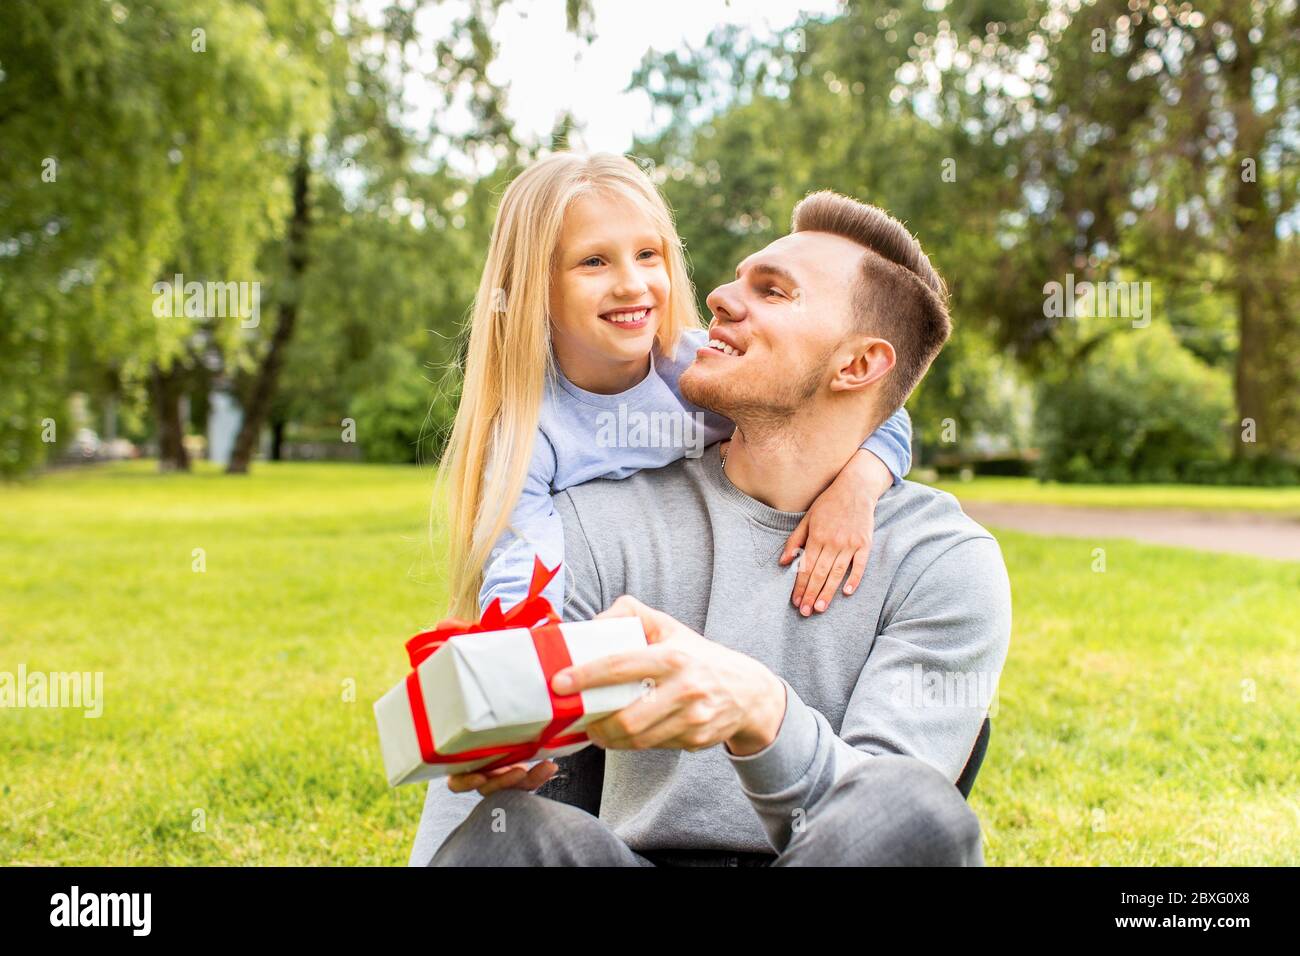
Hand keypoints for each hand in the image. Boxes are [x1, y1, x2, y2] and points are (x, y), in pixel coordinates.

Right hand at [425, 614, 559, 796]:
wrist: (526, 669)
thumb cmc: (488, 661)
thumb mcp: (480, 653)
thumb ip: (469, 642)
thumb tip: (442, 624)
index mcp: (460, 735)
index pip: (453, 768)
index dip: (462, 777)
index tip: (476, 772)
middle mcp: (475, 752)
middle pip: (479, 782)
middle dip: (495, 783)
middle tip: (515, 770)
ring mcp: (497, 757)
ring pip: (504, 784)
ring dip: (521, 782)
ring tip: (540, 766)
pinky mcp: (520, 756)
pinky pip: (526, 777)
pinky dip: (537, 774)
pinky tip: (551, 764)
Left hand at [550, 596, 785, 756]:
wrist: (748, 691)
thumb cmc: (698, 657)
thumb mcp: (671, 627)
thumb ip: (633, 614)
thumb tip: (595, 622)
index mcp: (672, 656)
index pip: (621, 665)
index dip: (586, 675)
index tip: (560, 682)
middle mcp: (685, 687)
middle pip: (628, 717)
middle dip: (597, 724)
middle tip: (582, 720)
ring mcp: (693, 717)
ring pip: (639, 739)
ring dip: (611, 739)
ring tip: (599, 730)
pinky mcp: (697, 739)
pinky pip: (655, 746)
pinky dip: (635, 743)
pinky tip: (627, 734)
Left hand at [779, 448, 889, 614]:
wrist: (856, 488)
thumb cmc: (828, 504)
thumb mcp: (807, 519)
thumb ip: (795, 541)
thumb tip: (782, 562)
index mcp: (816, 537)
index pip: (806, 567)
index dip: (800, 587)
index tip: (796, 602)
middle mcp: (833, 542)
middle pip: (820, 574)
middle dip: (811, 595)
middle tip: (805, 612)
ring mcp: (850, 544)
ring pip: (837, 573)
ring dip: (828, 592)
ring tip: (820, 608)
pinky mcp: (865, 544)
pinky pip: (859, 565)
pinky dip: (854, 579)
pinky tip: (846, 593)